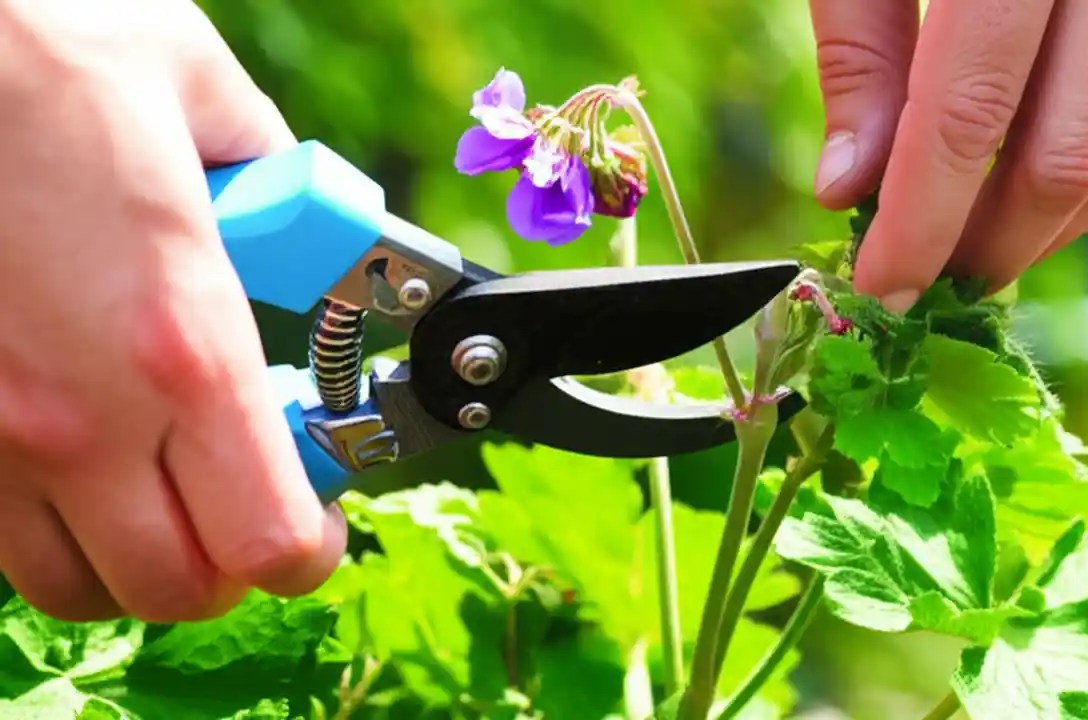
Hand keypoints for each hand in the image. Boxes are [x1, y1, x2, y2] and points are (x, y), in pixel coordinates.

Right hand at [0, 0, 345, 621]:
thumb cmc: (43, 42)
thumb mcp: (203, 96)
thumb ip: (280, 182)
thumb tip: (307, 227)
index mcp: (180, 344)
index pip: (267, 542)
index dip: (308, 548)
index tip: (319, 513)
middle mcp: (76, 417)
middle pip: (175, 590)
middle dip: (230, 560)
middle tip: (246, 496)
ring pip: (72, 585)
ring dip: (138, 555)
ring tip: (163, 485)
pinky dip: (49, 525)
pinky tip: (76, 452)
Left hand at [808, 0, 1087, 309]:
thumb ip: (860, 51)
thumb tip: (851, 186)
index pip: (971, 112)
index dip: (925, 219)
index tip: (883, 287)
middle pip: (1074, 146)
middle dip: (994, 241)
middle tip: (925, 285)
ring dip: (1050, 222)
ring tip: (971, 253)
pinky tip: (1028, 189)